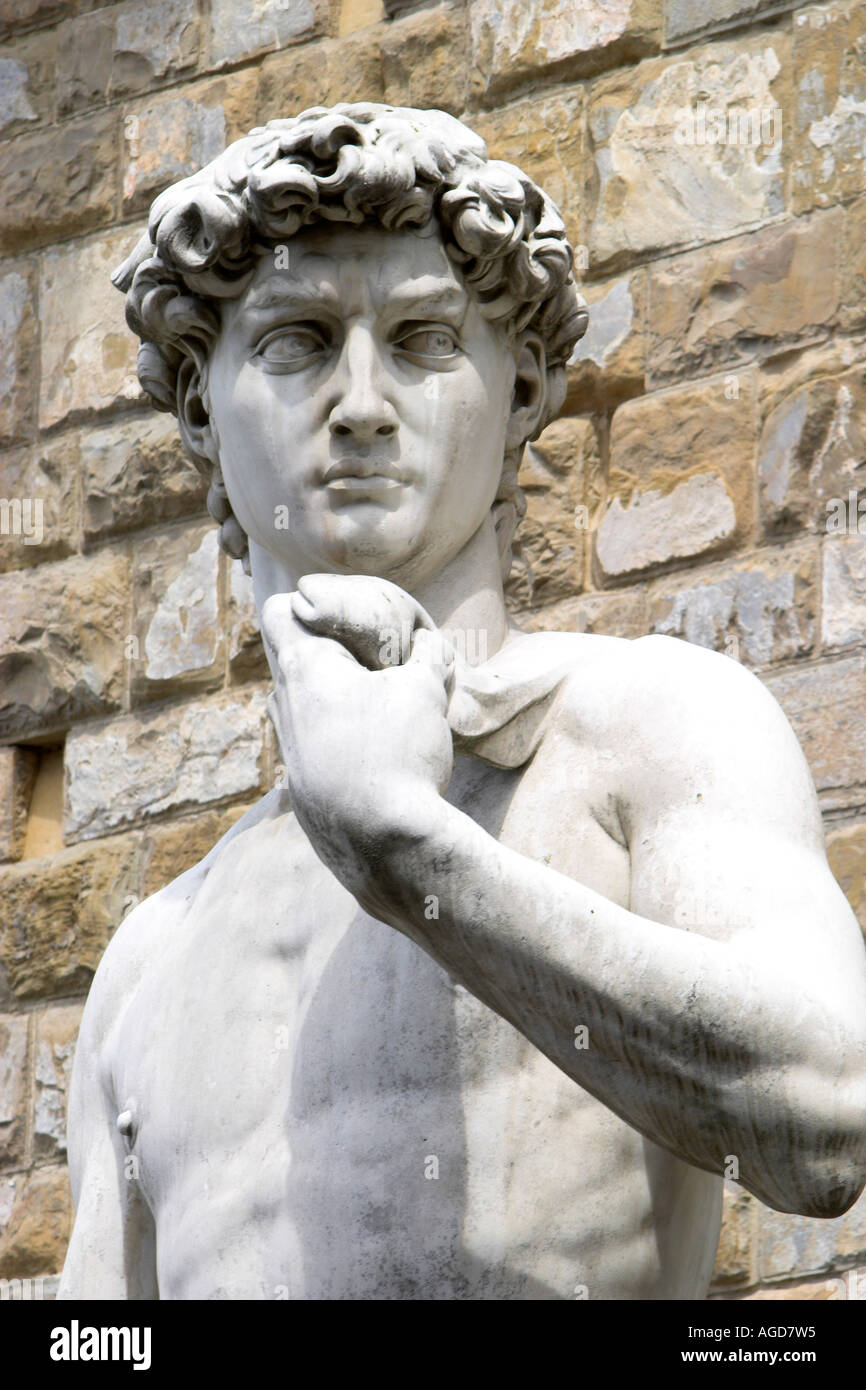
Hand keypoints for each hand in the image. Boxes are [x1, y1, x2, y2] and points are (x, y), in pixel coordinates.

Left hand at [261, 574, 454, 895]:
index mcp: (303, 671)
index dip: (308, 603)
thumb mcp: (425, 690)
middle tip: (374, 661)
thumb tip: (428, 642)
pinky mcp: (301, 792)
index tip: (343, 614)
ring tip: (380, 710)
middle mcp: (283, 708)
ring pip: (302, 707)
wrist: (389, 849)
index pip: (276, 612)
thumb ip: (425, 656)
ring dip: (333, 700)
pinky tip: (376, 757)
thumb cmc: (401, 754)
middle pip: (291, 660)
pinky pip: (314, 748)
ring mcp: (288, 753)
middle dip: (329, 654)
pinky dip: (338, 742)